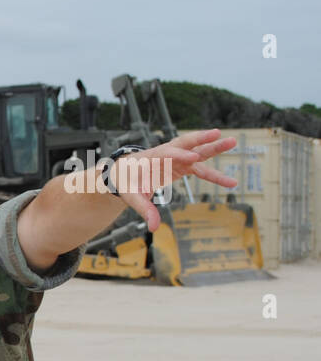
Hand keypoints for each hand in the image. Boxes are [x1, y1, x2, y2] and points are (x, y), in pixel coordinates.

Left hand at [115, 129, 237, 231]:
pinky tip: (231, 182)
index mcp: (151, 158)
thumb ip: (144, 209)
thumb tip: (153, 227)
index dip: (179, 155)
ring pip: (197, 151)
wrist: (126, 174)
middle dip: (201, 138)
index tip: (192, 159)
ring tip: (233, 142)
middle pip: (185, 143)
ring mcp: (176, 159)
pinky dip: (214, 176)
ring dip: (215, 147)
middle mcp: (166, 154)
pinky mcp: (182, 166)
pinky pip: (201, 169)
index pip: (166, 153)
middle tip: (218, 133)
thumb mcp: (132, 197)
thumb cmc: (128, 183)